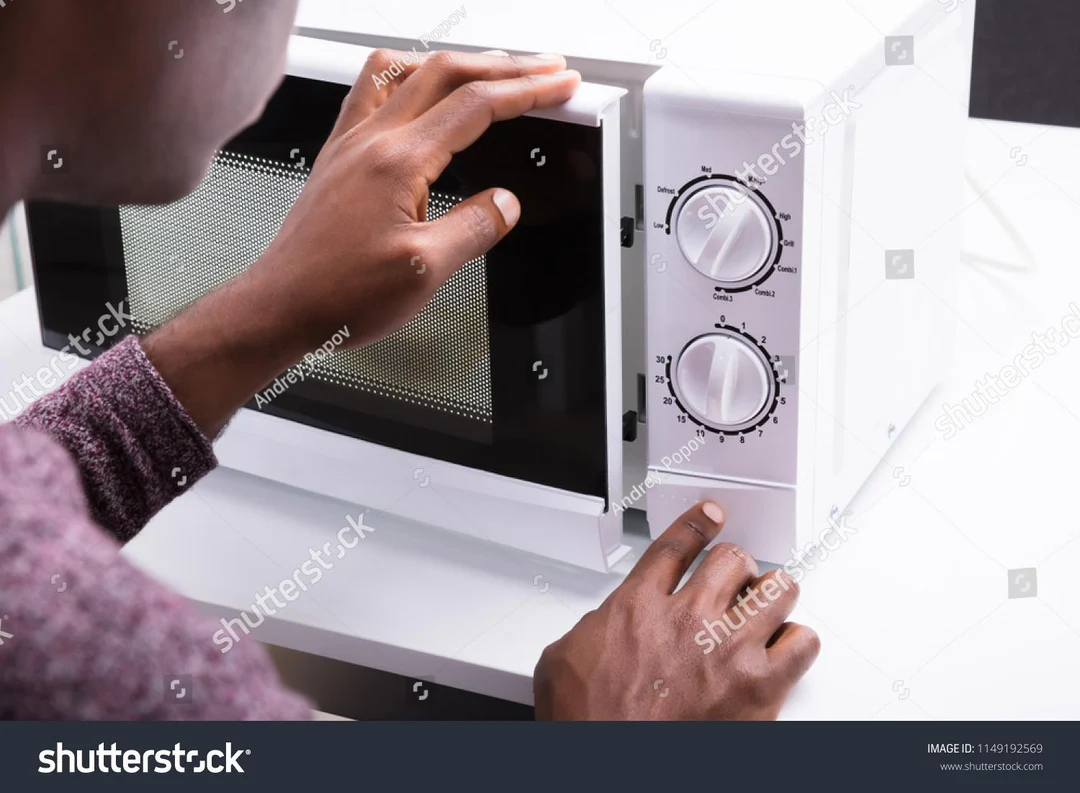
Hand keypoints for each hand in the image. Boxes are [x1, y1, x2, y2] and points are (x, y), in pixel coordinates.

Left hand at [246, 49, 580, 350]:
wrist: (280, 308)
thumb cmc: (336, 294)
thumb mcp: (424, 271)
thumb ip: (474, 229)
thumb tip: (505, 204)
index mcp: (397, 162)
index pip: (476, 105)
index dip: (527, 90)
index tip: (559, 85)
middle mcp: (369, 141)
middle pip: (445, 72)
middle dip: (504, 64)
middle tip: (543, 68)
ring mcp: (349, 145)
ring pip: (405, 71)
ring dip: (454, 61)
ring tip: (489, 67)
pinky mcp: (336, 158)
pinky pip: (369, 92)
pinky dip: (405, 76)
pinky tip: (416, 90)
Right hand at [533, 503, 819, 719]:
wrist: (609, 769)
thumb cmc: (587, 722)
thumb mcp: (564, 659)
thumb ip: (592, 629)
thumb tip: (599, 628)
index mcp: (637, 606)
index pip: (677, 545)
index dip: (697, 524)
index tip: (710, 517)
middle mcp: (687, 619)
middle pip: (733, 559)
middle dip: (737, 567)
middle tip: (737, 580)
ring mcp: (728, 651)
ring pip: (776, 590)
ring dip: (771, 594)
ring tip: (766, 605)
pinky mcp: (759, 689)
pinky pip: (802, 643)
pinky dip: (797, 641)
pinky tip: (785, 647)